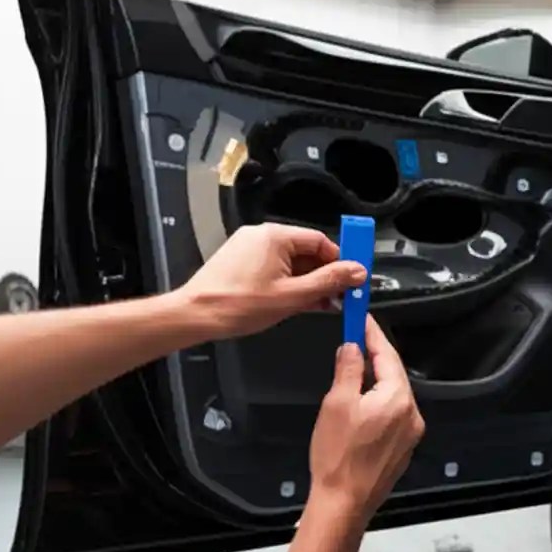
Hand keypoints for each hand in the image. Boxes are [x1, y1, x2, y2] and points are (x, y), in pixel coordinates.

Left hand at [179, 223, 366, 339]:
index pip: (320, 241)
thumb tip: (356, 272)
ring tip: (319, 304)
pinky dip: (288, 283)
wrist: (196, 315)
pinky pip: (274, 268)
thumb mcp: (292, 296)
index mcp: (275, 236)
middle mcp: (261, 236)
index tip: (353, 276)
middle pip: (306, 252)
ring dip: (307, 282)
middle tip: (340, 296)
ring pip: (290, 262)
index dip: (340, 260)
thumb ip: (328, 282)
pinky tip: (297, 302)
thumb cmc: (236, 305)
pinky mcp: (241, 262)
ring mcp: (249, 248)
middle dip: (324, 275)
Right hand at [308, 315, 423, 522]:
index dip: (371, 333)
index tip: (361, 318)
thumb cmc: (338, 458)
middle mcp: (411, 414)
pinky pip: (392, 414)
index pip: (386, 355)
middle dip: (372, 356)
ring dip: (374, 380)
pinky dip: (377, 402)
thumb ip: (347, 369)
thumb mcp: (336, 404)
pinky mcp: (402, 448)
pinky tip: (359, 403)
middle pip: (392, 374)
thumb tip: (351, 347)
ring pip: (392, 394)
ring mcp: (410, 433)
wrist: (343, 504)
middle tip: (353, 338)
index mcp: (398, 399)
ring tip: (351, 370)